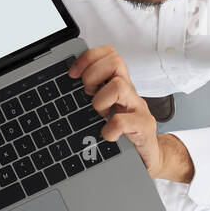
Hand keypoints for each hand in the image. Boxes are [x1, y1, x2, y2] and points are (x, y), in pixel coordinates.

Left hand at [68, 45, 168, 175]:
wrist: (148, 157)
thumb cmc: (123, 133)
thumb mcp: (105, 109)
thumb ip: (91, 95)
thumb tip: (61, 86)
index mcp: (118, 85)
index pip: (109, 53)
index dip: (88, 58)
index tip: (73, 74)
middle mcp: (129, 92)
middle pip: (114, 61)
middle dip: (93, 76)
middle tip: (89, 95)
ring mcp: (138, 108)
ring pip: (119, 86)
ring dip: (100, 101)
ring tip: (100, 116)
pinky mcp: (144, 126)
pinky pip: (122, 121)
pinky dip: (109, 130)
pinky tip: (108, 136)